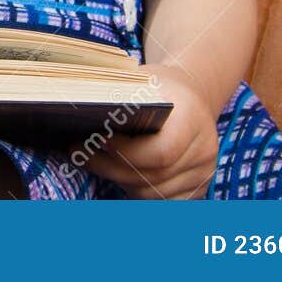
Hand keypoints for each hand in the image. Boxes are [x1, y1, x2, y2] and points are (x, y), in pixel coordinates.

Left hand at [78, 62, 220, 198]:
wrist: (194, 95)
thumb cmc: (161, 86)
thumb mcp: (144, 80)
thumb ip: (122, 98)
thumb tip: (83, 112)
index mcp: (193, 120)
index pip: (159, 153)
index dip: (124, 152)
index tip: (96, 139)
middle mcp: (203, 151)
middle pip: (152, 177)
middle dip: (110, 168)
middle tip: (78, 153)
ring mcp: (203, 173)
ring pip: (153, 193)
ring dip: (119, 181)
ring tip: (93, 161)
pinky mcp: (197, 188)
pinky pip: (161, 201)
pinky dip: (135, 191)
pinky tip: (115, 172)